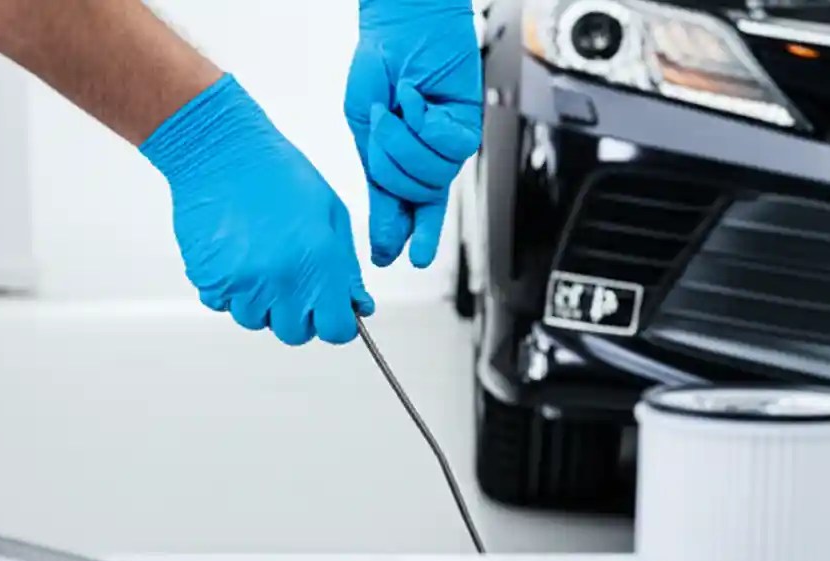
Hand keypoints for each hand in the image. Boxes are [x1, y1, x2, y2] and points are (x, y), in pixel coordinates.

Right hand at [142, 75, 374, 345]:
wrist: (221, 152)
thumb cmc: (277, 174)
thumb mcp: (332, 214)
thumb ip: (347, 268)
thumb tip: (357, 306)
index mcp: (318, 265)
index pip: (336, 331)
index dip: (337, 323)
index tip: (332, 311)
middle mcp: (280, 282)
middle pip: (295, 333)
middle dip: (300, 314)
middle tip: (294, 278)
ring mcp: (241, 286)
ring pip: (256, 321)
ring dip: (262, 302)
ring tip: (261, 259)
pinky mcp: (208, 281)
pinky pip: (223, 305)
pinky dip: (231, 290)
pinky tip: (237, 255)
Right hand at [346, 0, 482, 268]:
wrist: (398, 30)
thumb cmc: (379, 74)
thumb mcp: (363, 132)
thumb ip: (377, 185)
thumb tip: (384, 240)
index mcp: (398, 169)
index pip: (404, 215)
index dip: (402, 239)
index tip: (393, 263)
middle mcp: (426, 164)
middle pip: (413, 195)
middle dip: (391, 161)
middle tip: (382, 123)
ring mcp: (447, 149)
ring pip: (429, 174)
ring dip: (404, 135)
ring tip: (399, 105)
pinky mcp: (466, 130)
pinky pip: (444, 147)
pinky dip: (423, 118)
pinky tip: (416, 98)